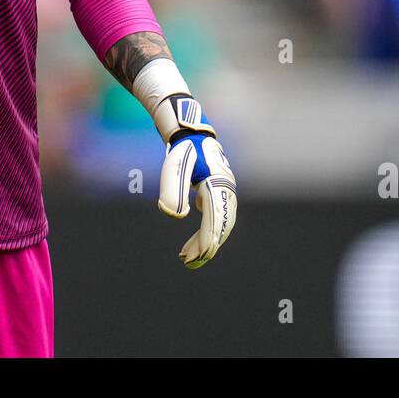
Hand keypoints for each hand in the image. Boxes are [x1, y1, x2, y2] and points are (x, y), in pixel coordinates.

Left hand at [155, 96, 237, 268]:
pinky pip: (216, 220)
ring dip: (206, 243)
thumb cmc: (182, 150)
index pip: (215, 219)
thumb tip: (174, 216)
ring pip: (220, 225)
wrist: (191, 134)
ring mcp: (224, 192)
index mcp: (218, 184)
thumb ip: (172, 189)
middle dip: (207, 247)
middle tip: (189, 263)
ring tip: (187, 258)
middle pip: (222, 226)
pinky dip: (206, 234)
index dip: (207, 240)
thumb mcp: (174, 167)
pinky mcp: (218, 195)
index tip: (197, 257)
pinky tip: (192, 245)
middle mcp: (226, 189)